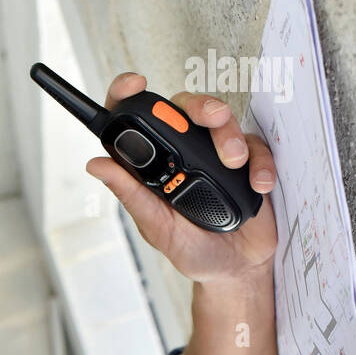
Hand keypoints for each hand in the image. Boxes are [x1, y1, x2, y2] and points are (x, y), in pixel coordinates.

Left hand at [85, 72, 278, 284]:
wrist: (236, 270)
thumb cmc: (192, 250)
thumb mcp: (158, 227)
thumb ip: (132, 195)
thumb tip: (96, 165)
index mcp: (153, 166)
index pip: (135, 121)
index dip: (127, 95)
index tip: (134, 85)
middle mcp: (182, 152)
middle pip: (184, 107)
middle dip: (199, 105)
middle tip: (211, 117)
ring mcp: (215, 153)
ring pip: (221, 119)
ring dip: (230, 135)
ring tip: (235, 163)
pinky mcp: (247, 160)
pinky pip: (255, 144)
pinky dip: (259, 162)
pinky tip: (257, 184)